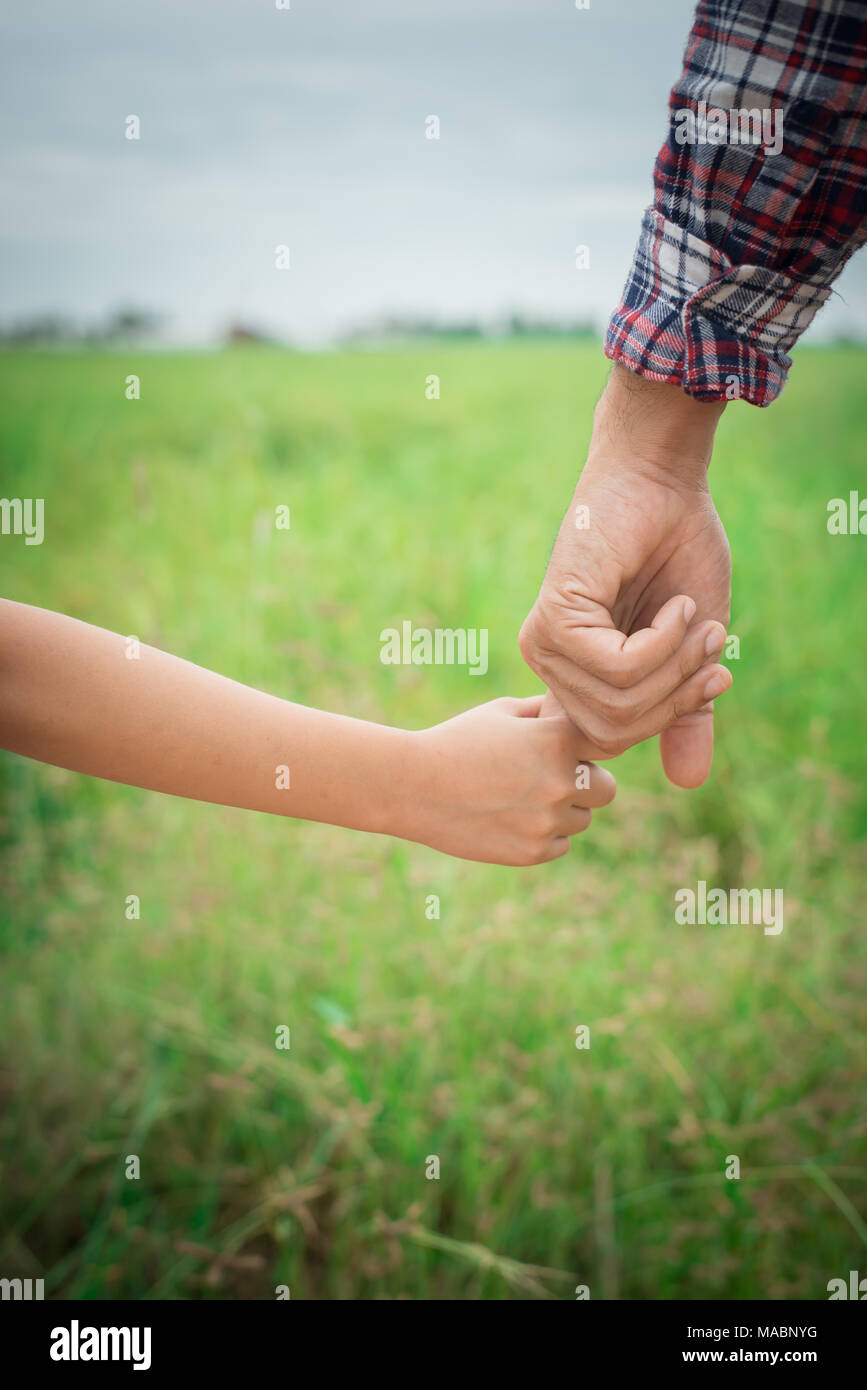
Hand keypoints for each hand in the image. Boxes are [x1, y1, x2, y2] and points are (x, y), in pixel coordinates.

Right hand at [407, 695, 615, 865]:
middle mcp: (561, 782)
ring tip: (520, 798)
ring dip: (562, 811)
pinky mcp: (533, 852)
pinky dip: (544, 835)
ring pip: (581, 819)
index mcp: (558, 740)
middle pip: (606, 789)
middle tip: (551, 779)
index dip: (586, 748)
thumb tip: (577, 710)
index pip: (605, 746)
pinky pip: (559, 844)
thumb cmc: (456, 741)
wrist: (413, 787)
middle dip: (585, 783)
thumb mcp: (502, 712)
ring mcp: (549, 821)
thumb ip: (546, 712)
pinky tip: (512, 819)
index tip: (567, 749)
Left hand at [519, 365, 732, 787]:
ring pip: (618, 704)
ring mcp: (545, 645)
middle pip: (616, 732)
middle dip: (677, 696)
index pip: (615, 739)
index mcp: (576, 675)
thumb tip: (689, 783)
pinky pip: (617, 669)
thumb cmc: (674, 553)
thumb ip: (683, 712)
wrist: (659, 485)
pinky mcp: (553, 620)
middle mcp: (550, 666)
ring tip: (693, 617)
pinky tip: (671, 604)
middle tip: (711, 642)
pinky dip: (660, 642)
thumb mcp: (689, 649)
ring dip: (675, 664)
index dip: (672, 717)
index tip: (718, 675)